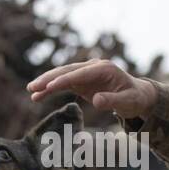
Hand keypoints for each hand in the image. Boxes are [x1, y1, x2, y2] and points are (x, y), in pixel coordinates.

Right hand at [27, 59, 157, 118]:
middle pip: (67, 71)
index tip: (50, 87)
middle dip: (49, 79)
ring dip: (46, 83)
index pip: (80, 73)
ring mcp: (86, 73)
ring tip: (31, 91)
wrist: (137, 96)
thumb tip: (96, 100)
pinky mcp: (82, 81)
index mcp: (104, 68)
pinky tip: (38, 96)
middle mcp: (93, 67)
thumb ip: (113, 101)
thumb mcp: (128, 102)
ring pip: (62, 75)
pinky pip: (63, 84)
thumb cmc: (134, 98)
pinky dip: (50, 89)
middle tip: (33, 87)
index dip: (64, 79)